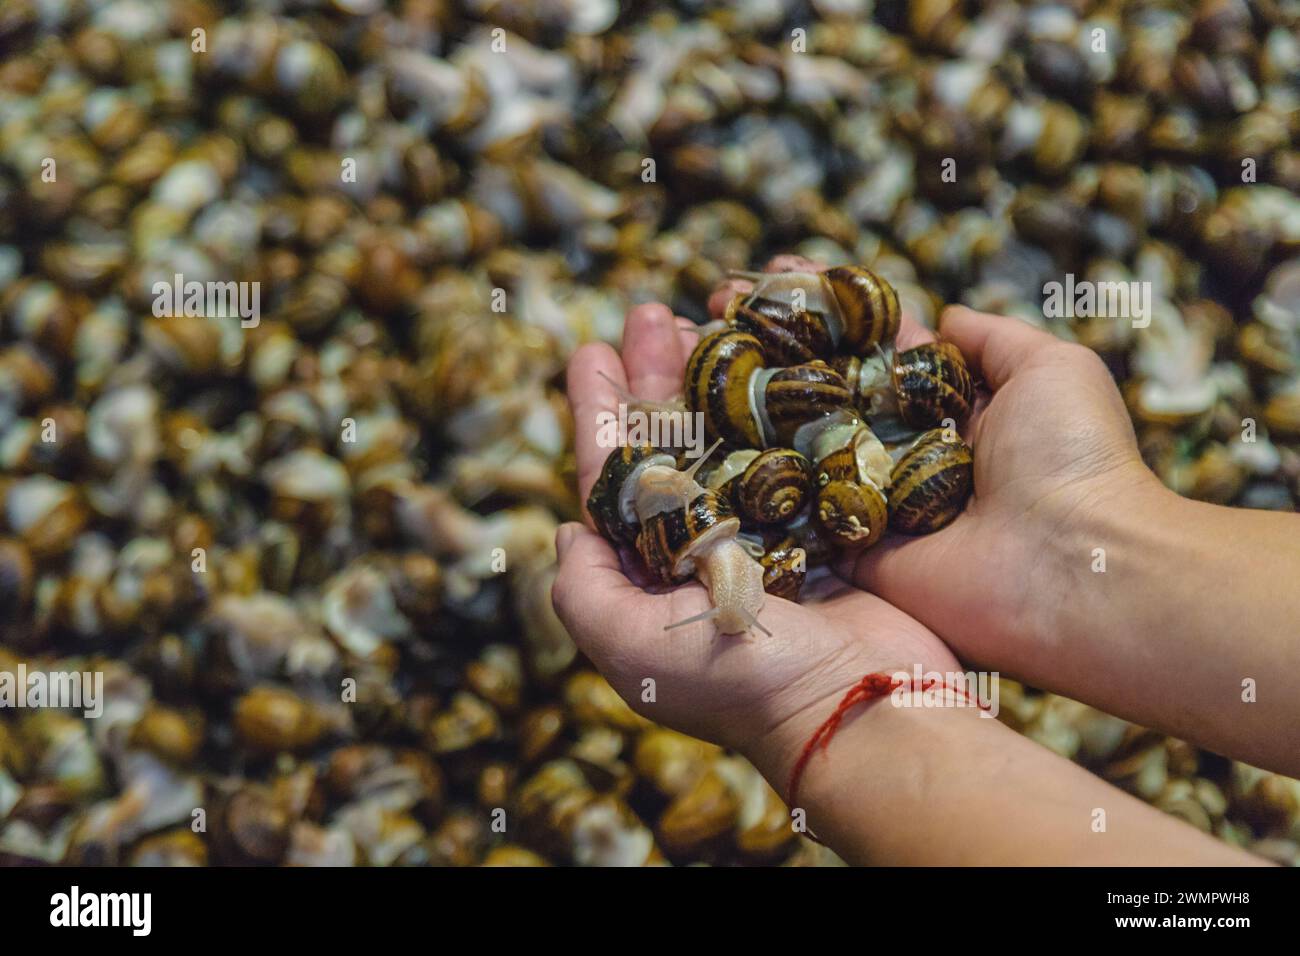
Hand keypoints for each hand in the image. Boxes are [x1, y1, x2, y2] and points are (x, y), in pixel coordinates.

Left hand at [551, 293, 960, 790]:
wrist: (861, 712)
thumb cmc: (741, 685)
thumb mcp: (630, 648)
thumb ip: (584, 589)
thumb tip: (570, 528)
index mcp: (656, 572)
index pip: (615, 476)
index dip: (600, 410)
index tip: (589, 350)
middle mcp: (708, 548)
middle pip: (674, 439)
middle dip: (659, 375)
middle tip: (652, 313)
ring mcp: (774, 531)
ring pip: (736, 431)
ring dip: (719, 371)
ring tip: (709, 313)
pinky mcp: (834, 521)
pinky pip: (802, 442)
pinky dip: (789, 396)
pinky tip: (782, 350)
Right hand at [712, 257, 1158, 678]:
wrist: (1072, 565)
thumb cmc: (1072, 458)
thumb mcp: (1052, 369)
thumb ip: (992, 339)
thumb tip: (945, 316)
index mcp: (950, 406)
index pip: (873, 346)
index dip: (828, 308)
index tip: (777, 273)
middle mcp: (904, 450)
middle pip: (825, 389)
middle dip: (773, 345)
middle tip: (717, 303)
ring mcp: (873, 500)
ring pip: (798, 442)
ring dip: (746, 401)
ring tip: (691, 348)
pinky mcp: (852, 552)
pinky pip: (793, 511)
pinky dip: (750, 477)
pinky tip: (698, 428)